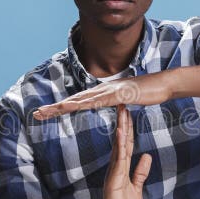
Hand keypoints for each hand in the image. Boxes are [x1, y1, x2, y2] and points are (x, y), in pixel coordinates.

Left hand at [33, 72, 173, 120]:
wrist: (162, 84)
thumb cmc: (146, 92)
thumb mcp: (126, 100)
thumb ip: (115, 101)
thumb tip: (108, 102)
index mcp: (101, 93)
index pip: (77, 102)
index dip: (60, 108)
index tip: (46, 114)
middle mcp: (101, 90)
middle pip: (73, 100)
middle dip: (54, 108)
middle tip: (37, 114)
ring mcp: (108, 91)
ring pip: (81, 100)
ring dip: (64, 106)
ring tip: (48, 111)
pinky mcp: (117, 94)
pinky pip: (98, 101)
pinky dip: (85, 104)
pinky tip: (74, 107)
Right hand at [84, 104, 151, 198]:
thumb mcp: (136, 188)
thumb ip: (140, 172)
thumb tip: (146, 156)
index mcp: (122, 168)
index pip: (127, 144)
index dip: (129, 128)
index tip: (129, 112)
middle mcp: (116, 167)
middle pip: (122, 141)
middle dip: (124, 122)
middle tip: (124, 103)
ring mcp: (114, 173)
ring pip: (119, 146)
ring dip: (122, 129)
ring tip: (123, 112)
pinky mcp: (114, 180)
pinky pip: (118, 160)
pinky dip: (120, 146)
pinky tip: (122, 133)